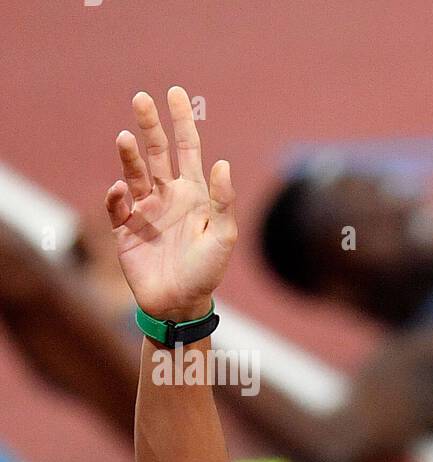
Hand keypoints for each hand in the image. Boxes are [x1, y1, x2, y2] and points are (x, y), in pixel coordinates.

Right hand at [104, 87, 235, 321]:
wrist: (180, 304)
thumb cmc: (207, 271)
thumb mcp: (222, 237)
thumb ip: (223, 202)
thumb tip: (223, 163)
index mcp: (195, 194)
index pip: (188, 150)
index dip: (181, 122)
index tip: (175, 93)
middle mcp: (169, 196)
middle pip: (157, 152)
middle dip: (150, 125)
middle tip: (141, 98)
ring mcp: (145, 209)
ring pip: (134, 171)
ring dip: (129, 154)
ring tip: (125, 138)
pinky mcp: (125, 227)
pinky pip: (116, 203)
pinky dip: (116, 194)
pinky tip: (121, 191)